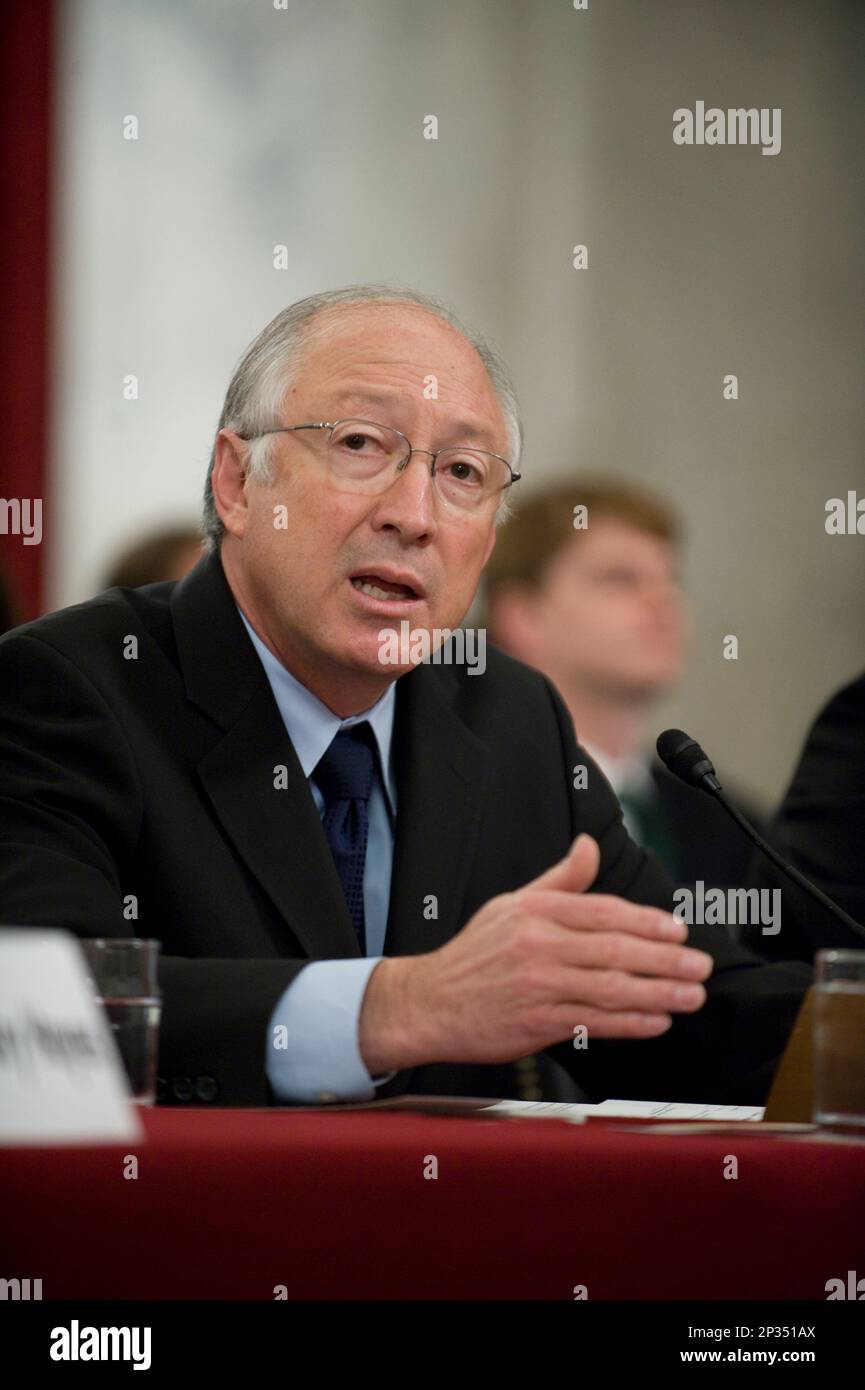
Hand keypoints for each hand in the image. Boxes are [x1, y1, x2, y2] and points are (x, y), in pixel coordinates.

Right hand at [358, 833, 712, 1073]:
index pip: (603, 911)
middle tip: (700, 966)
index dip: (646, 921)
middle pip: (614, 950)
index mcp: (535, 911)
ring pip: (610, 987)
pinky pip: (593, 1022)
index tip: (679, 931)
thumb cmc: (474, 955)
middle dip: (665, 959)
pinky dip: (630, 1023)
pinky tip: (657, 1021)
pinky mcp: (535, 1023)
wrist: (428, 1002)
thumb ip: (560, 880)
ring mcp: (537, 985)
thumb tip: (589, 846)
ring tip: (691, 995)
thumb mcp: (511, 904)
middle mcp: (538, 945)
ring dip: (658, 993)